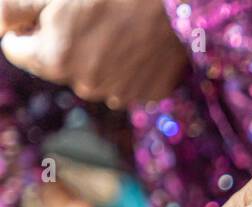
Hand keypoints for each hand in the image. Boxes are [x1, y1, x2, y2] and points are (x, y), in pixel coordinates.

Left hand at [0, 0, 186, 105]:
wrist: (176, 1)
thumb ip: (12, 9)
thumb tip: (0, 28)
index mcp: (53, 61)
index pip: (15, 48)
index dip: (25, 24)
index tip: (48, 7)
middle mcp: (85, 86)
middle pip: (56, 63)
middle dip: (62, 40)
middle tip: (88, 12)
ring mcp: (121, 93)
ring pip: (92, 72)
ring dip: (96, 54)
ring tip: (116, 26)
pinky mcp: (150, 92)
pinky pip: (126, 79)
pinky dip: (127, 64)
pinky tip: (137, 41)